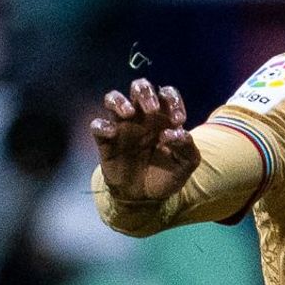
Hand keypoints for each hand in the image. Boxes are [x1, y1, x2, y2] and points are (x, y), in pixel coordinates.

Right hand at [92, 76, 199, 204]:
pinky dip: (102, 125)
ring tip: (129, 114)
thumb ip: (187, 147)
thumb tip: (176, 131)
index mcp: (163, 117)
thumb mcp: (185, 165)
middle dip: (145, 93)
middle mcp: (142, 117)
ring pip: (113, 97)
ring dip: (120, 101)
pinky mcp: (106, 141)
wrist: (145, 198)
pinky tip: (112, 133)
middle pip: (139, 87)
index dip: (173, 100)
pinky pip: (97, 125)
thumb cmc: (165, 175)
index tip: (178, 120)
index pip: (167, 94)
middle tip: (152, 110)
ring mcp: (122, 127)